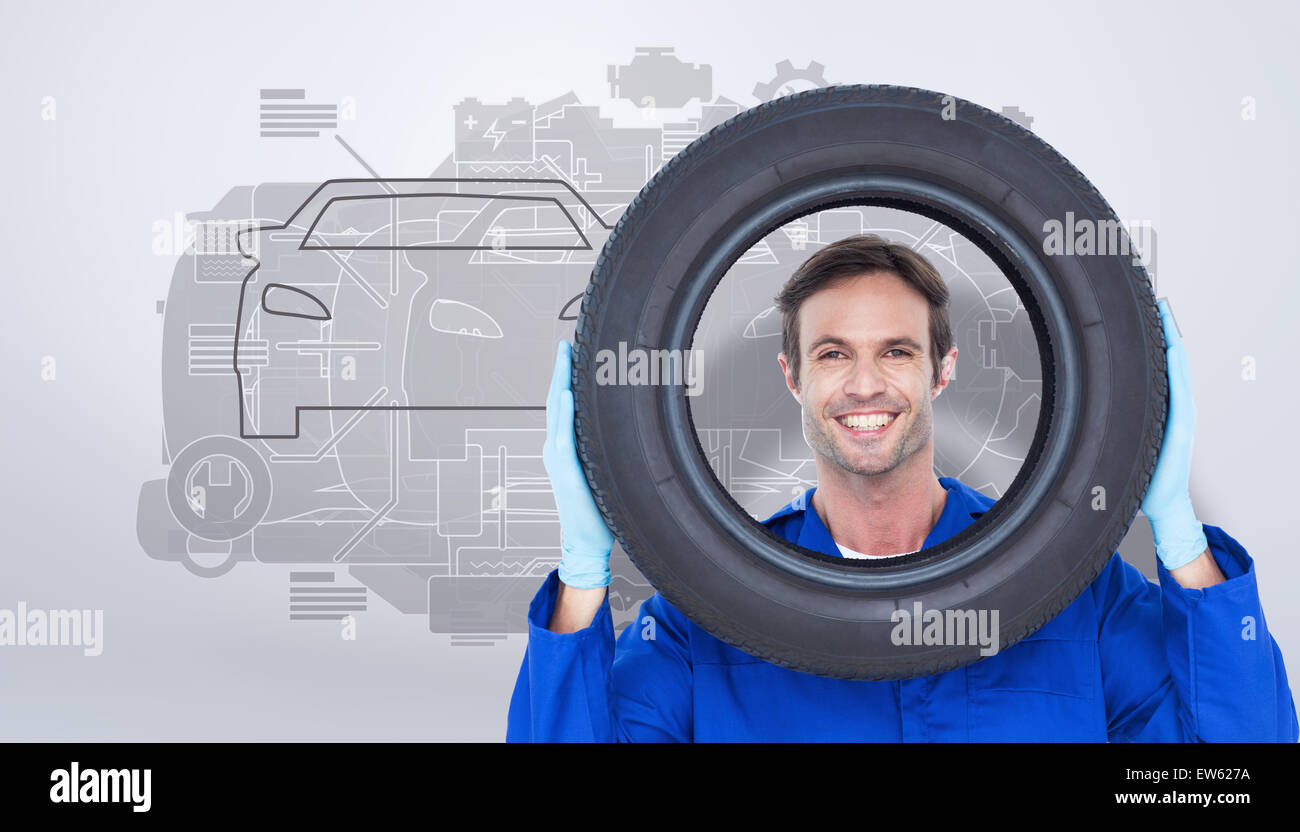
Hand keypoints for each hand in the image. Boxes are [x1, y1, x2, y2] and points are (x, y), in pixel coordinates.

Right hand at [543, 340, 614, 587]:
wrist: (586, 541)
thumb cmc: (597, 509)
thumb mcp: (601, 470)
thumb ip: (604, 449)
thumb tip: (626, 426)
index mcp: (563, 447)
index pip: (562, 405)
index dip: (565, 378)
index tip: (572, 353)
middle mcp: (555, 448)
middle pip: (555, 400)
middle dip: (560, 370)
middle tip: (566, 343)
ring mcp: (557, 458)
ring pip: (556, 411)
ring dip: (560, 381)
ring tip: (565, 357)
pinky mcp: (565, 471)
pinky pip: (563, 437)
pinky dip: (563, 413)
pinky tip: (567, 393)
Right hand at [1140, 298, 1208, 570]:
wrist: (1165, 504)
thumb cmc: (1159, 482)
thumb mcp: (1161, 449)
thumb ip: (1164, 420)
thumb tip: (1159, 389)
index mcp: (1179, 410)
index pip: (1175, 364)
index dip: (1168, 337)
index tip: (1161, 313)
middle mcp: (1178, 406)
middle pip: (1174, 360)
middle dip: (1167, 330)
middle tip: (1157, 304)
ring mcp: (1172, 412)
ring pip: (1169, 369)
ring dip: (1164, 343)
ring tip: (1154, 320)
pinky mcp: (1165, 418)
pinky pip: (1164, 383)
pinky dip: (1160, 363)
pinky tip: (1149, 355)